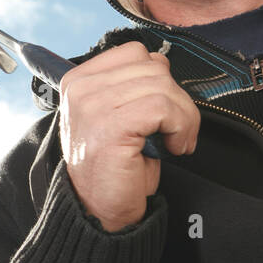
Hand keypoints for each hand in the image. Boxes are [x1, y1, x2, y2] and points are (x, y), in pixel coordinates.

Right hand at [59, 41, 198, 231]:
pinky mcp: (110, 126)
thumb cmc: (113, 165)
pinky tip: (172, 147)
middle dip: (177, 99)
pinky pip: (163, 108)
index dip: (159, 80)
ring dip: (183, 117)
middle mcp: (81, 89)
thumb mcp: (115, 114)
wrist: (100, 209)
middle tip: (174, 130)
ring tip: (174, 140)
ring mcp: (92, 107)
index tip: (160, 111)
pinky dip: (180, 128)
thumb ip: (129, 86)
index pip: (135, 53)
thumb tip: (162, 64)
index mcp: (79, 81)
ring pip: (163, 86)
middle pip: (154, 67)